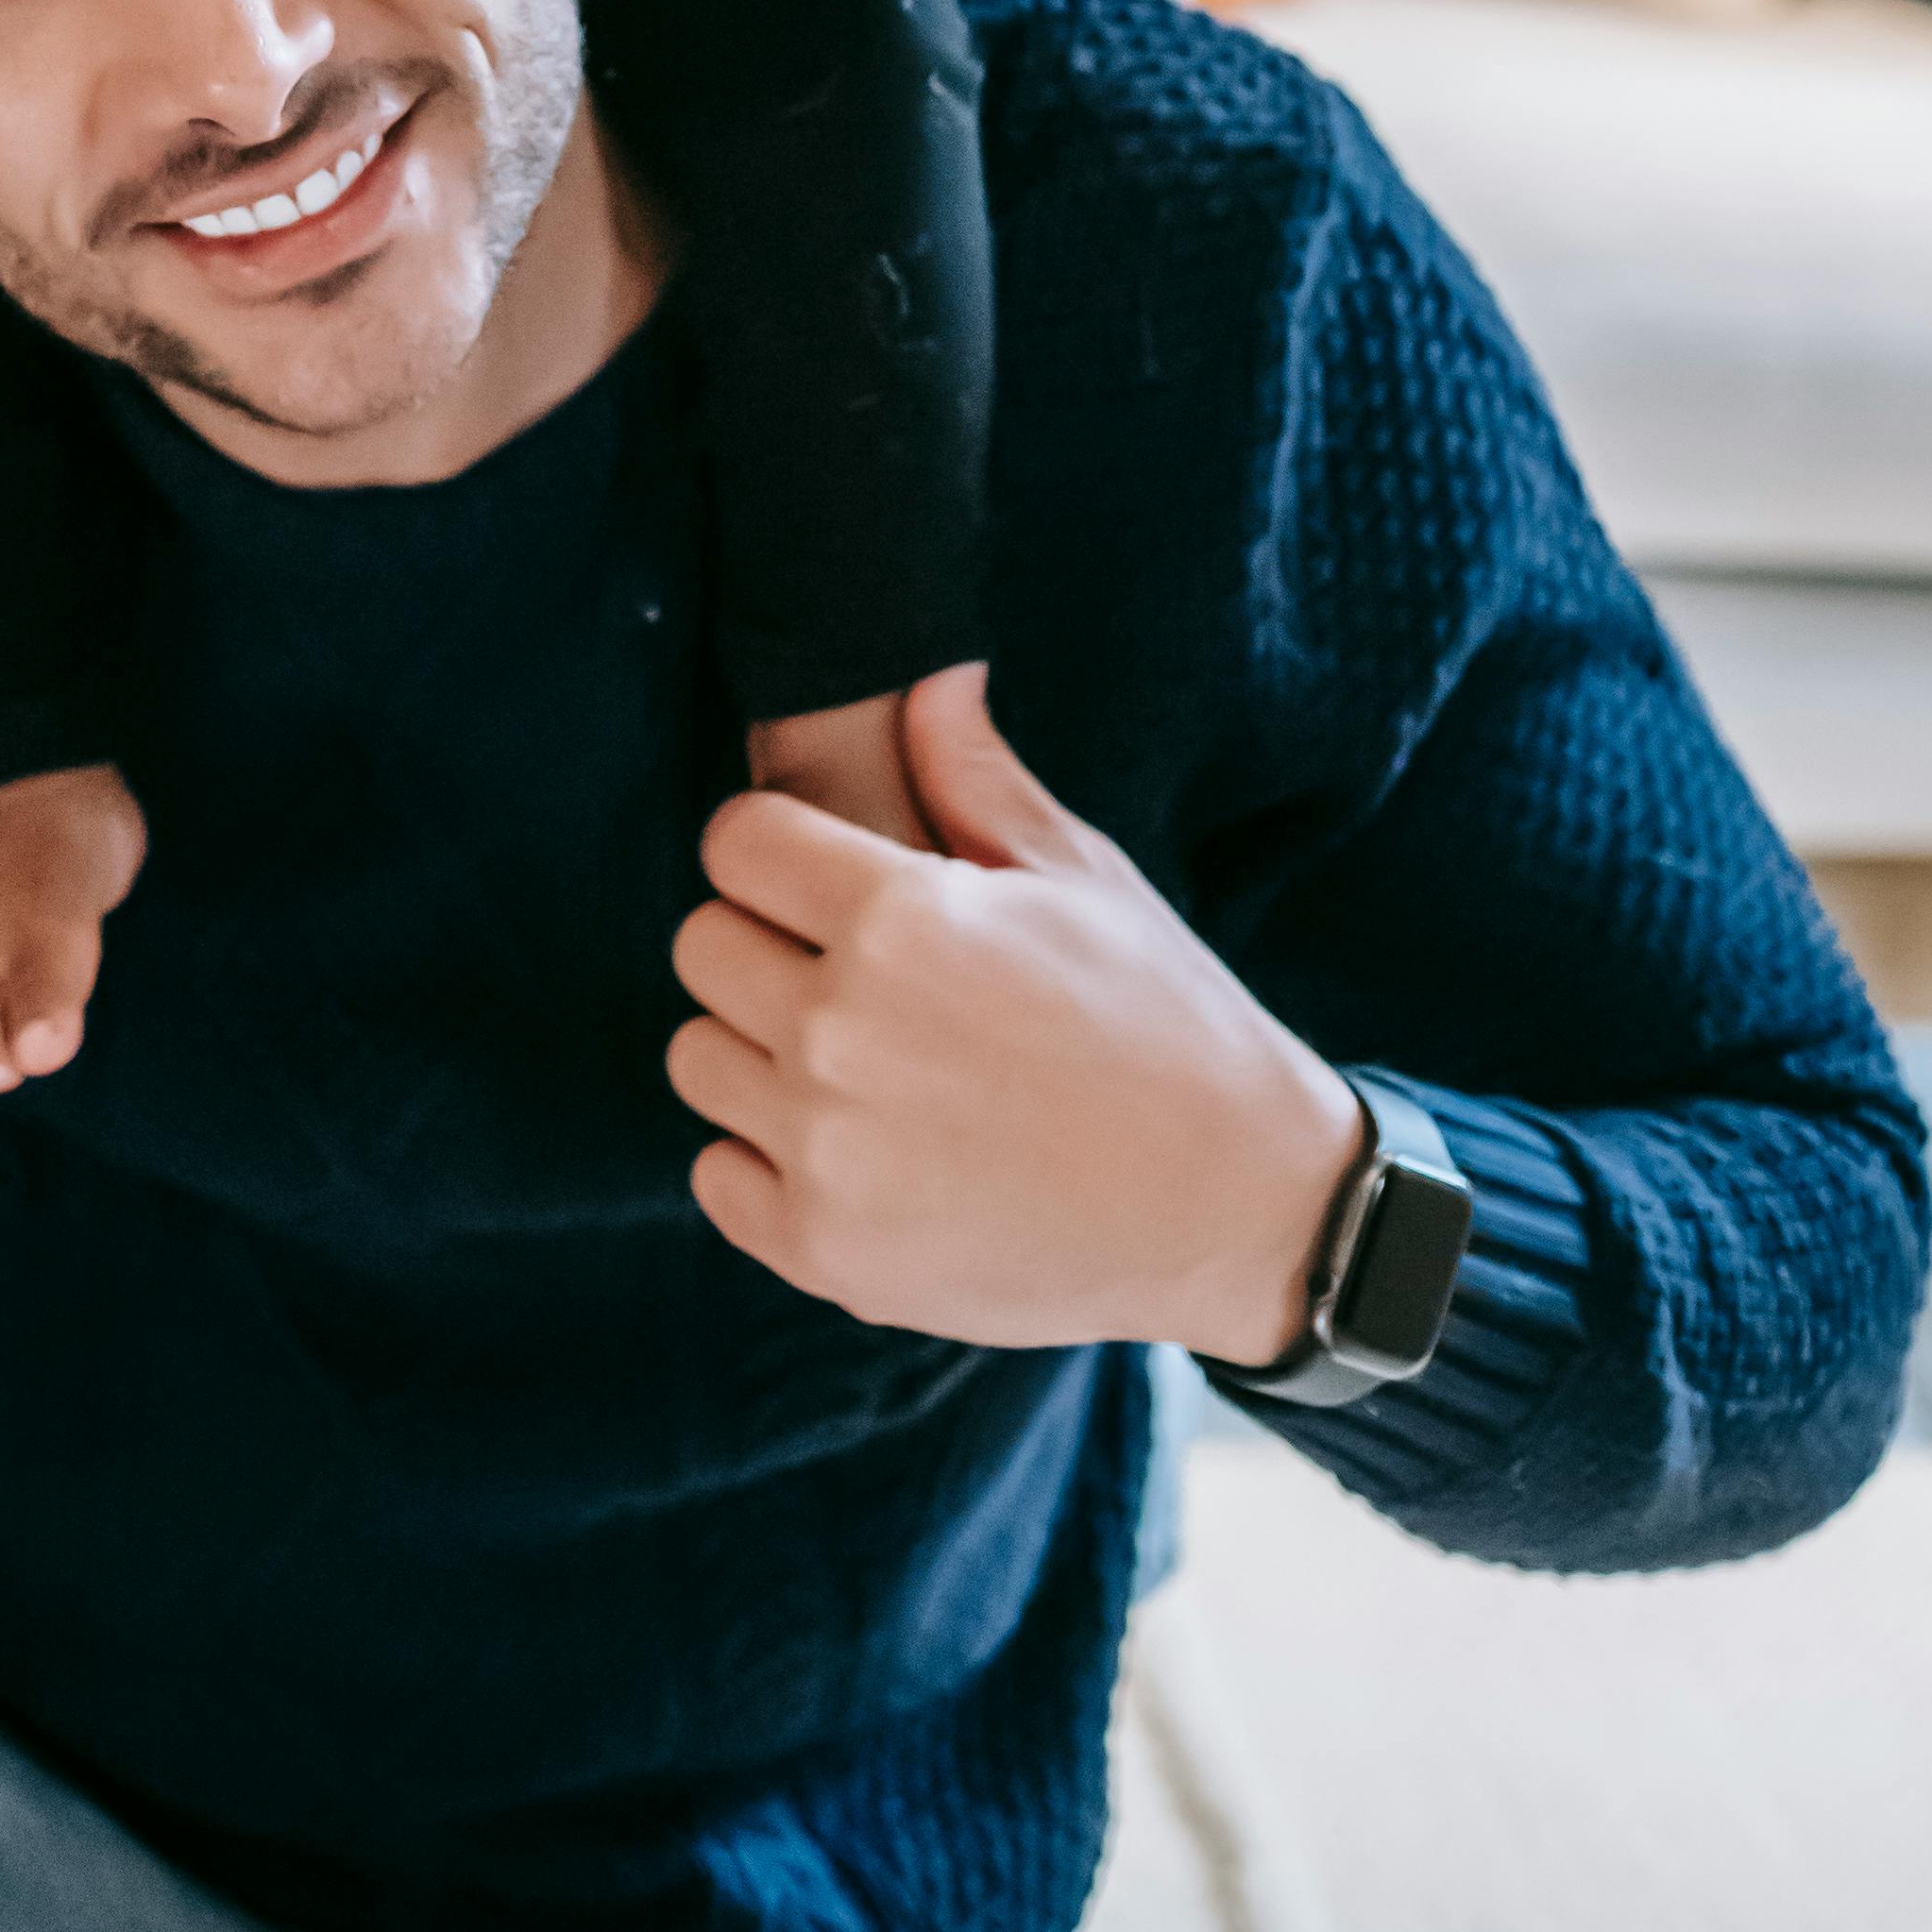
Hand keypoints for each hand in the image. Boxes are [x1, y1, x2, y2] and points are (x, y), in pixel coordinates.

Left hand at [666, 663, 1361, 1362]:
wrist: (1235, 1205)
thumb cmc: (1164, 1020)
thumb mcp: (1081, 874)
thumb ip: (973, 774)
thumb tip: (927, 676)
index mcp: (895, 920)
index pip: (735, 843)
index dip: (776, 846)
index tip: (822, 873)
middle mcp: (839, 1032)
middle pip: (703, 945)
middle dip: (763, 940)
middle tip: (847, 969)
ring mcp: (826, 1152)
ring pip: (696, 1058)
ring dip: (755, 1049)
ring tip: (851, 1059)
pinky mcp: (826, 1254)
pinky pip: (717, 1175)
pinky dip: (764, 1159)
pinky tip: (850, 1147)